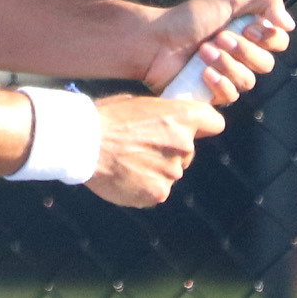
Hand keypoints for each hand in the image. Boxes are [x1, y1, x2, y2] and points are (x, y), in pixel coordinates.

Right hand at [82, 95, 225, 207]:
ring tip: (127, 161)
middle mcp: (184, 144)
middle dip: (170, 150)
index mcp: (182, 117)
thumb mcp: (139, 103)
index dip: (203, 126)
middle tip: (141, 146)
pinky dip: (144, 186)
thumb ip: (163, 115)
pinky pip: (157, 190)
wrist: (82, 144)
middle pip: (188, 151)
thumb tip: (170, 121)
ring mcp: (172, 172)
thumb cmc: (105, 118)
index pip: (214, 123)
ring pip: (170, 171)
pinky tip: (124, 176)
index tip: (193, 128)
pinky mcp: (158, 193)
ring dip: (155, 169)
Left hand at [140, 0, 294, 103]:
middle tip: (219, 37)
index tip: (249, 26)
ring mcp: (227, 77)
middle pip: (267, 64)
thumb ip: (266, 0)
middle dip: (244, 50)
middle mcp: (241, 56)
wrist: (155, 39)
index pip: (279, 41)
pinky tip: (203, 73)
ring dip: (227, 63)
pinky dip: (220, 82)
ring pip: (249, 81)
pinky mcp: (211, 95)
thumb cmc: (188, 17)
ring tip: (203, 50)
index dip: (269, 36)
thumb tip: (289, 24)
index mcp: (248, 33)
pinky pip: (231, 96)